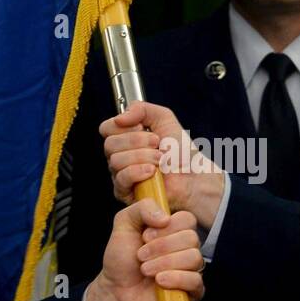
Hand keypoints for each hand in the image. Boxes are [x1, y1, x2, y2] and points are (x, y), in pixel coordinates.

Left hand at [85, 198, 203, 300]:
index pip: (187, 219)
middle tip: (141, 255)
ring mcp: (190, 270)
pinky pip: (195, 281)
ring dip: (164, 263)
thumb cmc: (121, 259)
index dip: (167, 227)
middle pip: (191, 238)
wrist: (115, 290)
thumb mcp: (124, 224)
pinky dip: (175, 279)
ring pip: (194, 258)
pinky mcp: (192, 291)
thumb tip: (165, 217)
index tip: (145, 236)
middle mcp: (185, 248)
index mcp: (174, 230)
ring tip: (145, 270)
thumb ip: (141, 207)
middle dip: (161, 247)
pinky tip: (159, 281)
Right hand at [100, 102, 224, 225]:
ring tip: (160, 159)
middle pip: (110, 144)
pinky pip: (121, 179)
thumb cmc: (180, 150)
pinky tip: (152, 171)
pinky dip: (138, 172)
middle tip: (157, 144)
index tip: (142, 128)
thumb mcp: (163, 118)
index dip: (123, 126)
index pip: (106, 128)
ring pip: (115, 161)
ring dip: (142, 157)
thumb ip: (141, 108)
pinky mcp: (125, 192)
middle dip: (137, 141)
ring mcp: (120, 174)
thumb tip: (119, 117)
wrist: (193, 174)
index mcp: (124, 138)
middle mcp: (119, 155)